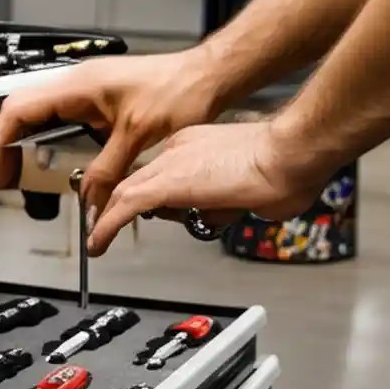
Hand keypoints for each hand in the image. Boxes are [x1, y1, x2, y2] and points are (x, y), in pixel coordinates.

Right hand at [0, 50, 224, 212]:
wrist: (206, 75)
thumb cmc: (180, 90)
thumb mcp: (138, 138)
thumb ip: (107, 172)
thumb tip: (88, 200)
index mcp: (78, 86)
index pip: (18, 110)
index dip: (1, 142)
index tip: (0, 170)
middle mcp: (77, 83)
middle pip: (21, 110)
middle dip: (7, 144)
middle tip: (7, 176)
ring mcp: (86, 89)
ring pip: (38, 112)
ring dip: (26, 140)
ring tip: (23, 170)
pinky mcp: (98, 97)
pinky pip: (60, 116)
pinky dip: (48, 137)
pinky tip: (53, 157)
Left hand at [87, 122, 332, 255]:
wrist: (292, 153)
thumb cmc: (288, 168)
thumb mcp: (250, 190)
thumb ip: (229, 200)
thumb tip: (224, 212)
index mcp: (197, 145)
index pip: (161, 173)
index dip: (150, 197)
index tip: (148, 213)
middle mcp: (180, 148)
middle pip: (138, 181)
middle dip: (120, 208)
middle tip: (106, 230)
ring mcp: (173, 162)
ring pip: (127, 191)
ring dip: (109, 219)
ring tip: (98, 241)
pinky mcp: (168, 182)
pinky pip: (127, 207)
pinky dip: (108, 227)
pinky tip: (99, 243)